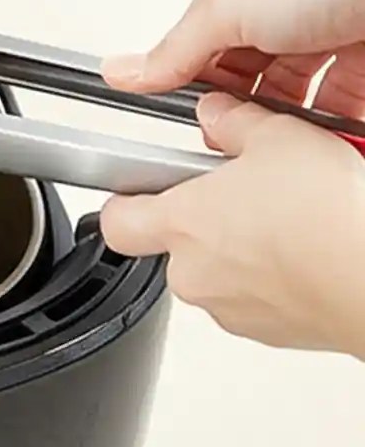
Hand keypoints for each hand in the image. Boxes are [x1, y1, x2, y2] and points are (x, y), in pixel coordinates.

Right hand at [101, 0, 364, 119]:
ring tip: (272, 144)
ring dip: (278, 130)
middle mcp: (293, 13)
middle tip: (228, 134)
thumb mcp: (233, 3)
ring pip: (287, 107)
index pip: (200, 46)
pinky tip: (312, 145)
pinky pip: (332, 123)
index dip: (186, 83)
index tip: (180, 117)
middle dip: (234, 111)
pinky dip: (321, 139)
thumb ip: (176, 48)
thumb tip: (122, 71)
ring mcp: (333, 45)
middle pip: (243, 81)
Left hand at [101, 93, 364, 356]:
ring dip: (244, 247)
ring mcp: (229, 307)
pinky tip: (309, 251)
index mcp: (182, 223)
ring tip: (290, 220)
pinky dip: (276, 276)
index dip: (124, 204)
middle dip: (209, 219)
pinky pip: (259, 297)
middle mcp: (194, 273)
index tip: (136, 192)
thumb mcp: (280, 138)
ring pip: (221, 271)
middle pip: (178, 243)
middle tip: (247, 193)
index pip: (118, 221)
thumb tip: (218, 114)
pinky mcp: (268, 331)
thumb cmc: (329, 215)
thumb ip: (234, 123)